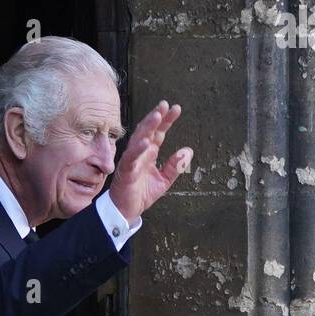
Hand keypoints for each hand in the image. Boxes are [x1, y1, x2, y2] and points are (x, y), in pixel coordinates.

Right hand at [109, 101, 192, 222]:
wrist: (126, 210)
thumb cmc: (141, 194)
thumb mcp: (164, 180)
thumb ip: (175, 166)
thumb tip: (188, 151)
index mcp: (150, 153)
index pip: (159, 132)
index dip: (167, 120)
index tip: (176, 109)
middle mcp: (140, 153)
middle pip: (148, 130)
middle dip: (156, 117)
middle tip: (165, 104)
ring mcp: (132, 160)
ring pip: (139, 139)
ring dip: (147, 127)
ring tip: (156, 116)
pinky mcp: (126, 171)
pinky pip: (131, 158)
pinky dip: (138, 149)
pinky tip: (146, 142)